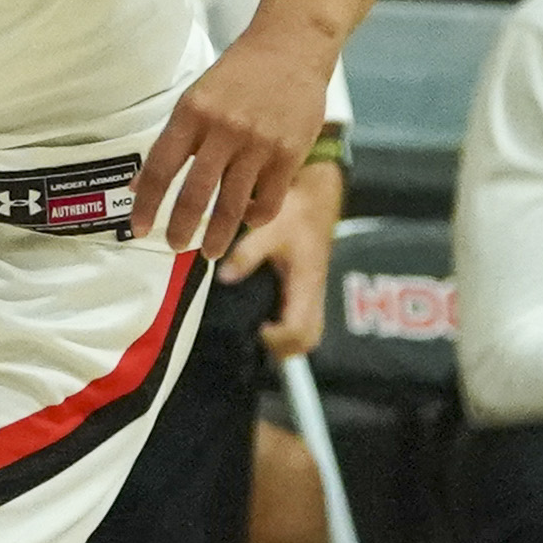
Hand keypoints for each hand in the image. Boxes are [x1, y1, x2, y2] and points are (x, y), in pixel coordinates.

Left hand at [131, 28, 330, 260]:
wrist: (291, 47)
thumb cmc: (237, 75)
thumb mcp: (195, 99)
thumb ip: (171, 142)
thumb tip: (138, 185)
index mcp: (193, 113)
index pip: (161, 167)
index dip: (146, 203)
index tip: (137, 228)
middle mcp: (224, 130)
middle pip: (195, 193)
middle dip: (181, 228)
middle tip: (175, 246)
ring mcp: (259, 144)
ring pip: (232, 206)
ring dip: (218, 235)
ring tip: (210, 251)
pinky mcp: (289, 154)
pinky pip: (268, 202)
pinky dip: (254, 217)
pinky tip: (247, 219)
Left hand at [216, 157, 342, 359]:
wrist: (317, 194)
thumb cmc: (297, 209)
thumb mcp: (270, 226)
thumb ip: (248, 252)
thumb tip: (224, 277)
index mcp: (307, 283)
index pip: (299, 330)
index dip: (277, 339)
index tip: (255, 329)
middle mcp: (313, 294)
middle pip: (307, 341)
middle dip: (282, 348)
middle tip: (252, 336)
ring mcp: (311, 293)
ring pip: (306, 332)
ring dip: (283, 340)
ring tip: (252, 329)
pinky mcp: (305, 287)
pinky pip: (299, 318)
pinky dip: (282, 325)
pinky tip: (257, 315)